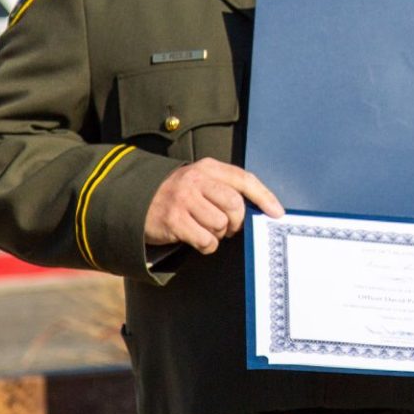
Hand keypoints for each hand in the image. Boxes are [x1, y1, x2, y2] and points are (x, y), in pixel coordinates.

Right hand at [143, 158, 283, 254]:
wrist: (136, 199)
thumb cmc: (181, 194)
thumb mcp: (202, 181)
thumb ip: (226, 189)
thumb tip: (260, 210)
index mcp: (208, 168)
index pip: (244, 179)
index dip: (264, 197)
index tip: (277, 213)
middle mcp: (196, 180)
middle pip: (235, 205)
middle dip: (237, 221)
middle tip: (229, 227)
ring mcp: (183, 199)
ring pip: (220, 225)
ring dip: (219, 234)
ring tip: (207, 230)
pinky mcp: (173, 220)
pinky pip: (205, 240)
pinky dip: (207, 245)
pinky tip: (197, 239)